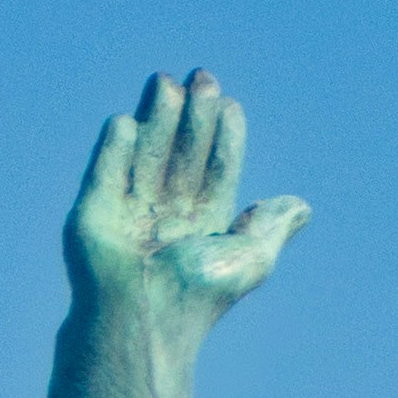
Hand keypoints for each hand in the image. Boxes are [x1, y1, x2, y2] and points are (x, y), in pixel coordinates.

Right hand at [66, 71, 306, 328]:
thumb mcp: (250, 259)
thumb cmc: (198, 296)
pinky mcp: (94, 213)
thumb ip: (272, 228)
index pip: (216, 171)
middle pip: (182, 155)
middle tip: (203, 79)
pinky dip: (114, 146)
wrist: (145, 317)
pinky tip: (127, 122)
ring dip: (157, 118)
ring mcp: (130, 212)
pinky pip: (105, 171)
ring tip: (167, 83)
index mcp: (204, 227)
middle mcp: (168, 216)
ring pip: (147, 154)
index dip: (224, 137)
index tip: (231, 104)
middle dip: (192, 117)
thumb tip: (303, 206)